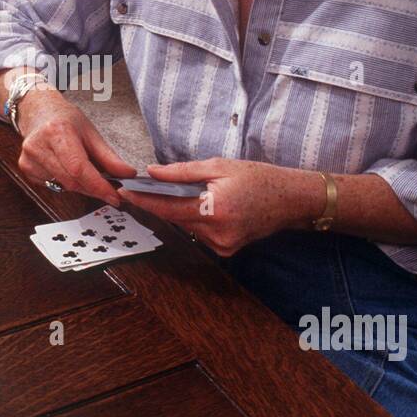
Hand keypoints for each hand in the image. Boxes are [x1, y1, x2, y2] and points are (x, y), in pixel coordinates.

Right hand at [16, 89, 135, 205]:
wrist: (38, 112)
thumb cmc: (64, 119)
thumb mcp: (90, 132)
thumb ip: (109, 157)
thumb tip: (127, 174)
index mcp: (57, 132)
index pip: (78, 168)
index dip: (98, 185)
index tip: (114, 196)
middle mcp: (39, 146)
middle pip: (71, 181)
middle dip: (94, 188)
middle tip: (109, 189)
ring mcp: (29, 159)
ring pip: (63, 186)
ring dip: (82, 186)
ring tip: (88, 173)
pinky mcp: (26, 169)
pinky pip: (53, 185)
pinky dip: (67, 183)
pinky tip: (68, 169)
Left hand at [117, 157, 322, 256]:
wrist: (291, 199)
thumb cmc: (259, 178)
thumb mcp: (220, 166)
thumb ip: (182, 172)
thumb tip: (152, 172)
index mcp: (215, 210)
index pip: (169, 207)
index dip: (145, 200)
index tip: (126, 193)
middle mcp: (217, 233)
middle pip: (176, 218)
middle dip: (161, 202)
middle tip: (147, 186)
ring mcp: (222, 245)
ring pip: (187, 227)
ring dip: (180, 210)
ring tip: (188, 192)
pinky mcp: (226, 250)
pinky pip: (200, 233)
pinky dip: (196, 219)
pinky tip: (206, 206)